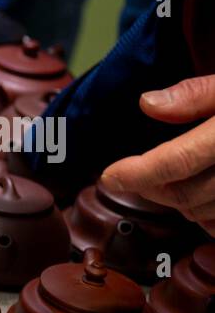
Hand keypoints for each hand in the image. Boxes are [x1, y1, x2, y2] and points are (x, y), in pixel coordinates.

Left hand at [100, 75, 214, 233]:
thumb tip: (146, 104)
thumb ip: (197, 94)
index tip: (108, 176)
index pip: (177, 161)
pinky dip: (205, 217)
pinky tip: (198, 201)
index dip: (136, 173)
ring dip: (176, 203)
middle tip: (131, 175)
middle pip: (185, 194)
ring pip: (202, 214)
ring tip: (163, 184)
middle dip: (150, 188)